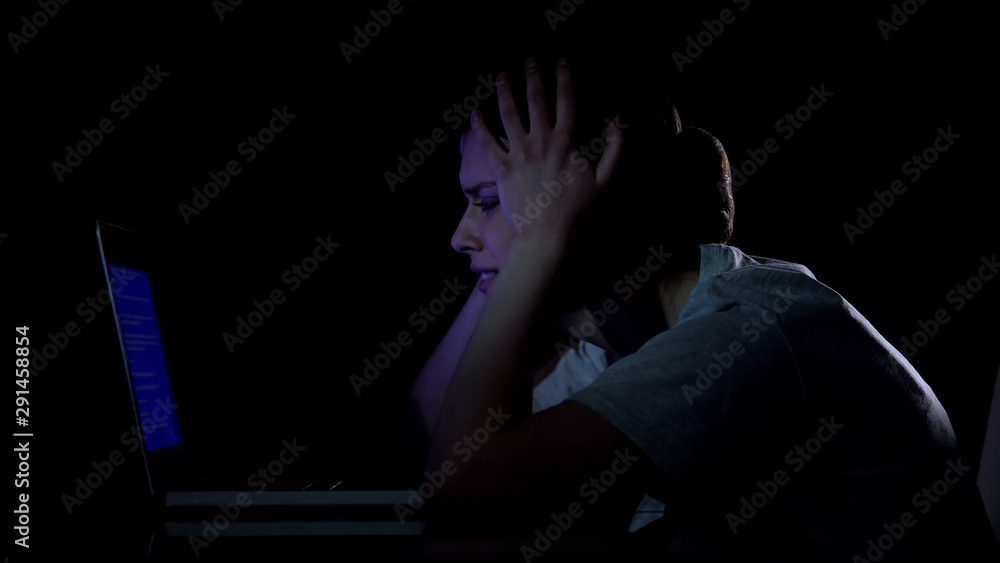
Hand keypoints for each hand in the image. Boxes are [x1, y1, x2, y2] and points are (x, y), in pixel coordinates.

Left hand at [468, 56, 623, 240]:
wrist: (549, 236)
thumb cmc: (580, 212)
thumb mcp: (607, 181)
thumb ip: (614, 149)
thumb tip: (616, 123)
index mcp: (567, 141)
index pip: (566, 100)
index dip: (564, 77)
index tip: (561, 59)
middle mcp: (541, 141)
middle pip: (536, 100)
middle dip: (533, 75)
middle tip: (529, 59)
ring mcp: (519, 154)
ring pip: (509, 115)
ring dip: (505, 92)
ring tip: (502, 75)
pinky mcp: (502, 170)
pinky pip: (488, 144)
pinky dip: (479, 128)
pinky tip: (474, 114)